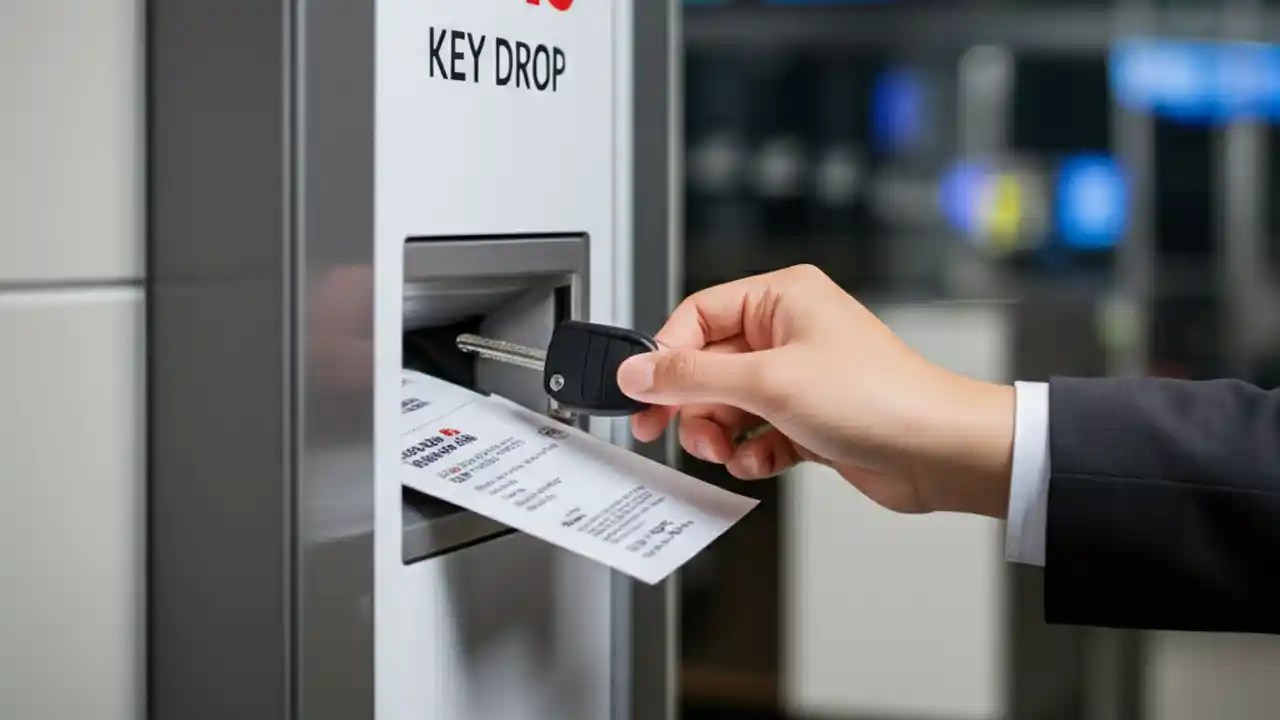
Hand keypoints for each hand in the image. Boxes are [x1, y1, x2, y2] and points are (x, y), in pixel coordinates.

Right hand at [616, 265, 1013, 517]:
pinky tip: (763, 461)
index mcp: (781, 299)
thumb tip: (638, 371)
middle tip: (667, 432)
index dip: (664, 357)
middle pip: (708, 365)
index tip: (641, 394)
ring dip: (721, 434)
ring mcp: (800, 377)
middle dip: (692, 404)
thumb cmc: (879, 398)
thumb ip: (692, 376)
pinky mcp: (810, 419)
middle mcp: (790, 332)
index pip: (697, 316)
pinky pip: (757, 433)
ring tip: (729, 451)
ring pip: (729, 404)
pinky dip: (752, 452)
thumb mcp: (768, 382)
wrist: (940, 452)